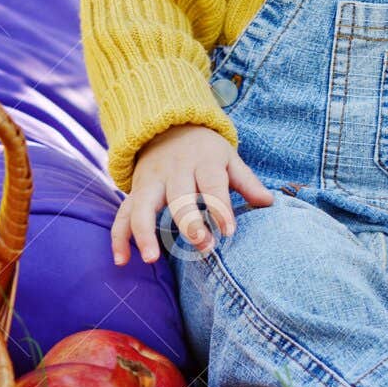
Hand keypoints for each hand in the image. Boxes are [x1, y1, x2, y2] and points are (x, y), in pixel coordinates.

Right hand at [111, 124, 275, 263]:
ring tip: (151, 259)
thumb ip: (246, 182)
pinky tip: (121, 261)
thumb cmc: (205, 150)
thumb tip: (268, 203)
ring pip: (143, 206)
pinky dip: (118, 237)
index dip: (220, 208)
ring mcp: (150, 181)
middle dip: (189, 223)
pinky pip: (122, 214)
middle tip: (202, 247)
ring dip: (144, 232)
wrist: (167, 125)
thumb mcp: (228, 158)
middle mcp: (174, 170)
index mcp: (203, 161)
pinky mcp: (134, 191)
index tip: (229, 232)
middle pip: (179, 198)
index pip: (212, 185)